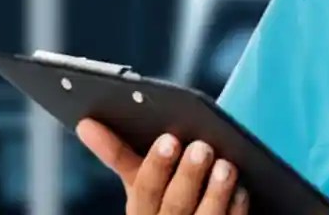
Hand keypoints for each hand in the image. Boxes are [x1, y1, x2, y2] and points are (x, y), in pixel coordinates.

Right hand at [76, 118, 248, 214]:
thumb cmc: (163, 204)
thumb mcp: (143, 184)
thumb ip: (119, 155)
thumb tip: (86, 122)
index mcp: (141, 214)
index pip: (143, 192)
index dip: (156, 167)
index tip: (169, 139)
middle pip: (174, 207)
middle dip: (188, 175)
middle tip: (202, 146)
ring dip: (216, 193)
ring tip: (227, 165)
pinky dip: (236, 209)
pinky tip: (243, 190)